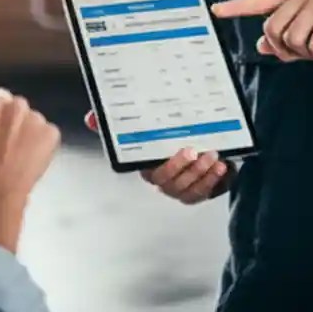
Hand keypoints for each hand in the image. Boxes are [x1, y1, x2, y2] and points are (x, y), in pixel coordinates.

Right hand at [0, 89, 60, 202]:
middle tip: (10, 144)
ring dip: (30, 133)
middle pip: (19, 108)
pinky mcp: (52, 133)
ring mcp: (38, 119)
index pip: (0, 97)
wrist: (2, 189)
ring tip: (22, 155)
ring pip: (35, 122)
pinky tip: (33, 159)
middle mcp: (19, 105)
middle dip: (15, 121)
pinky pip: (48, 135)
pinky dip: (44, 145)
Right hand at [84, 111, 229, 203]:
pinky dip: (211, 182)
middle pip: (168, 182)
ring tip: (213, 156)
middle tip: (196, 150)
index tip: (182, 149)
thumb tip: (90, 119)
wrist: (194, 135)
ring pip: (185, 190)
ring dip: (201, 175)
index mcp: (145, 165)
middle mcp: (161, 180)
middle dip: (183, 168)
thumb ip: (114, 121)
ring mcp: (179, 188)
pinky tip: (221, 167)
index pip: (150, 171)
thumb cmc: (166, 131)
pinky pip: (200, 194)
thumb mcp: (143, 122)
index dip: (168, 165)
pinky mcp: (196, 191)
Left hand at [211, 0, 312, 65]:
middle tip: (311, 47)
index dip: (236, 8)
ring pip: (290, 41)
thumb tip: (260, 45)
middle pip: (272, 30)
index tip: (215, 10)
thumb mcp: (305, 43)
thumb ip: (283, 43)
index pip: (260, 4)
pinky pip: (311, 49)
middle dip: (288, 48)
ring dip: (307, 53)